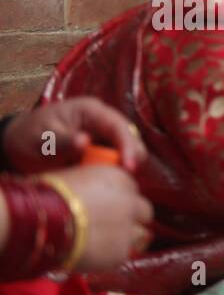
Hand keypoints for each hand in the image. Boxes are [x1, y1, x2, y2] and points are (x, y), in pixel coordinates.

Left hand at [2, 98, 145, 173]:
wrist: (21, 144)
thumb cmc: (28, 137)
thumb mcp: (41, 139)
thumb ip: (62, 141)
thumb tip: (85, 141)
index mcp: (90, 110)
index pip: (118, 126)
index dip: (128, 146)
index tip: (129, 167)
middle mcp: (103, 121)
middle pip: (131, 139)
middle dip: (132, 158)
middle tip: (127, 179)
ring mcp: (106, 136)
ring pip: (129, 151)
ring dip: (126, 167)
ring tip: (119, 183)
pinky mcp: (105, 150)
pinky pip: (119, 161)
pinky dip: (119, 172)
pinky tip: (113, 183)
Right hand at [54, 165, 153, 271]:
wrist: (42, 223)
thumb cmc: (46, 196)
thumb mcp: (68, 179)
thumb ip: (88, 186)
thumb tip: (82, 193)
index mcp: (118, 178)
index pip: (132, 189)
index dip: (122, 200)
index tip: (110, 208)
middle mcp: (130, 202)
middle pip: (144, 212)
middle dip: (132, 220)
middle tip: (113, 228)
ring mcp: (128, 228)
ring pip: (141, 236)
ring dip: (127, 239)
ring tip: (105, 244)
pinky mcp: (121, 253)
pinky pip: (124, 255)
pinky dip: (113, 255)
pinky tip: (96, 255)